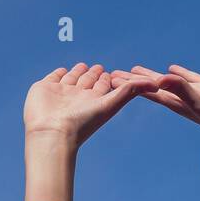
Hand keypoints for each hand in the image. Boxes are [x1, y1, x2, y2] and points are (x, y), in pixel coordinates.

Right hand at [23, 63, 156, 148]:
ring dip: (77, 71)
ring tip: (83, 67)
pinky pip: (52, 78)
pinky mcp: (42, 89)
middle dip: (94, 73)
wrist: (51, 134)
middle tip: (99, 68)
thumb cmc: (81, 124)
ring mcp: (59, 92)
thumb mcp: (111, 105)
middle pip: (88, 80)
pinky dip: (57, 74)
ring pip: (71, 78)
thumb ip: (131, 91)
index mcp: (92, 99)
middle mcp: (76, 96)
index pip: (103, 85)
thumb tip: (157, 85)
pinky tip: (61, 71)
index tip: (116, 75)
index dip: (109, 79)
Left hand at [113, 64, 199, 145]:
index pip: (146, 92)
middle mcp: (181, 98)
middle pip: (150, 87)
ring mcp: (193, 93)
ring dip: (151, 76)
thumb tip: (161, 79)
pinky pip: (187, 78)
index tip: (111, 80)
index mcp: (175, 102)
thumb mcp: (199, 101)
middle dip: (132, 81)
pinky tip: (171, 68)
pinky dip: (177, 74)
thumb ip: (182, 89)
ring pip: (167, 82)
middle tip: (113, 75)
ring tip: (136, 69)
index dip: (128, 86)